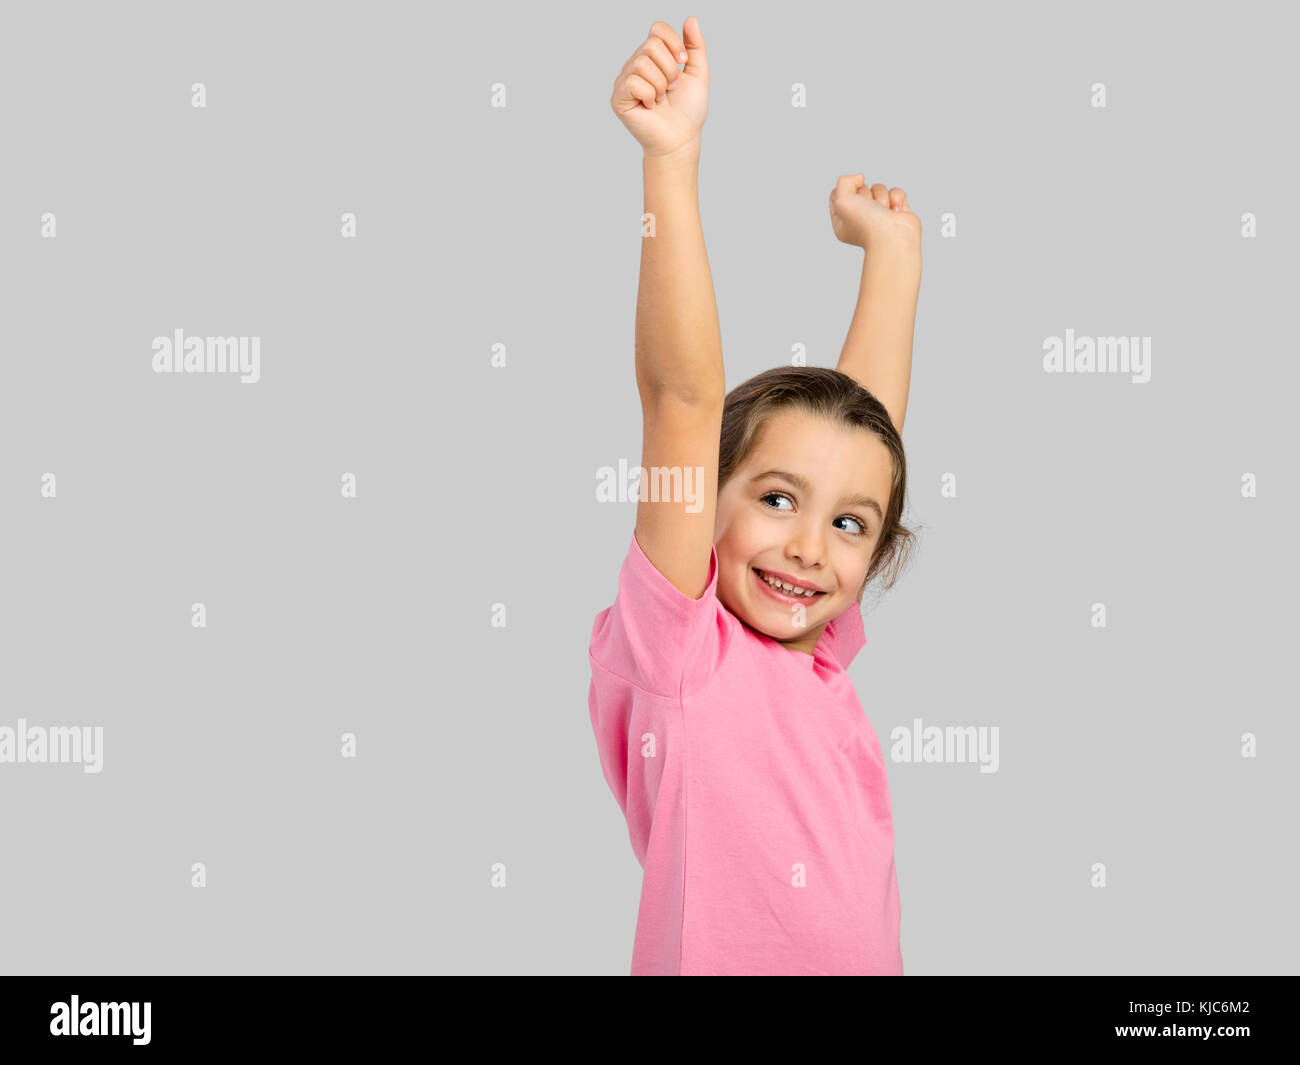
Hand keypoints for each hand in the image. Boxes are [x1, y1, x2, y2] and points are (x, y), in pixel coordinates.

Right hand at [610, 17, 709, 158]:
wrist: (681, 138)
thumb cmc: (688, 111)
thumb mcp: (698, 73)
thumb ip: (695, 46)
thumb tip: (690, 19)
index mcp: (653, 57)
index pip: (657, 30)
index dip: (673, 43)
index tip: (682, 62)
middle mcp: (636, 65)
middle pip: (651, 45)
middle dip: (670, 69)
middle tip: (671, 89)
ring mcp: (624, 81)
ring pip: (642, 63)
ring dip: (660, 84)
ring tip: (661, 99)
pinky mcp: (618, 98)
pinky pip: (633, 82)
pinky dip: (649, 95)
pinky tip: (651, 106)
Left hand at [829, 174, 920, 252]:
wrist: (893, 238)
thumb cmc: (866, 224)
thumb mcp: (841, 200)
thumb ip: (843, 181)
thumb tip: (860, 177)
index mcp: (842, 221)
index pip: (838, 194)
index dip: (845, 191)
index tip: (851, 199)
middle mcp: (860, 218)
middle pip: (860, 188)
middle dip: (866, 194)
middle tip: (870, 208)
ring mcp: (879, 215)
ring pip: (878, 188)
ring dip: (882, 197)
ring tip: (884, 212)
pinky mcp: (896, 212)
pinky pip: (895, 192)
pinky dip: (897, 198)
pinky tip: (896, 212)